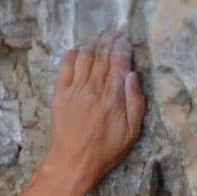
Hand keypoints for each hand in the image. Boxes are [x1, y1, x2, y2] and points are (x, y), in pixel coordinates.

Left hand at [41, 31, 145, 192]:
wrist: (73, 162)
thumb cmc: (105, 151)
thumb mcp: (131, 133)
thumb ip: (136, 102)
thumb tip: (133, 76)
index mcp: (113, 96)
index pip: (119, 61)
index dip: (123, 46)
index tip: (125, 38)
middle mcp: (93, 88)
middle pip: (102, 54)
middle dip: (109, 40)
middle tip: (114, 32)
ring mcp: (75, 89)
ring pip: (85, 56)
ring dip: (93, 45)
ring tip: (99, 40)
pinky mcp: (60, 93)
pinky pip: (65, 65)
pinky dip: (73, 54)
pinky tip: (78, 52)